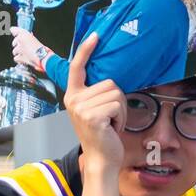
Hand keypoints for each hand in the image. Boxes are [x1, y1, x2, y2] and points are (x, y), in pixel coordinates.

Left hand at [10, 26, 48, 71]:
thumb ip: (28, 37)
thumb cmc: (42, 48)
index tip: (14, 33)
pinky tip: (25, 59)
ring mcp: (18, 49)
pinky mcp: (19, 57)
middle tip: (26, 48)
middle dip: (18, 46)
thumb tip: (26, 37)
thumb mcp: (35, 39)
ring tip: (27, 54)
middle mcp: (20, 40)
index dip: (14, 32)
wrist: (44, 57)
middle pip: (14, 42)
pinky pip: (16, 58)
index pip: (13, 30)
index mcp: (24, 34)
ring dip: (19, 53)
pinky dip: (20, 60)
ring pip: (14, 51)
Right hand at [64, 33, 125, 175]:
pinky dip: (121, 118)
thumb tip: (110, 79)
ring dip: (121, 111)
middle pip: (109, 82)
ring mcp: (81, 108)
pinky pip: (117, 105)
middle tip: (111, 118)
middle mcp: (74, 99)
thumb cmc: (102, 135)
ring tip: (112, 124)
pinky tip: (113, 129)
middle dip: (117, 101)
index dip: (85, 50)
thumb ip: (95, 94)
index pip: (77, 67)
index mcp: (73, 95)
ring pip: (115, 93)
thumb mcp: (93, 111)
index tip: (96, 36)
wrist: (101, 160)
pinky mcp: (92, 116)